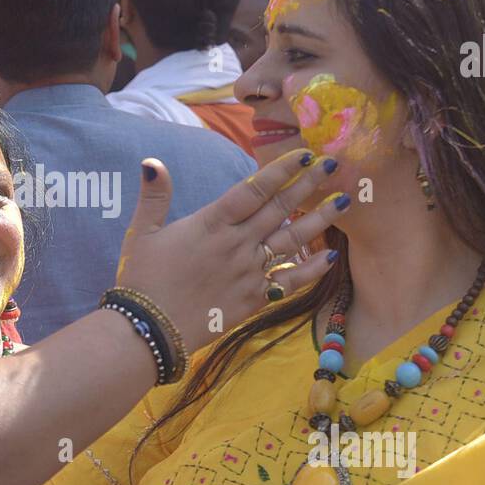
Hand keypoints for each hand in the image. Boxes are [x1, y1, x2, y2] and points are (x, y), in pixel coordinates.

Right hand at [117, 149, 346, 353]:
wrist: (148, 330)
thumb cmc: (142, 279)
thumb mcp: (142, 233)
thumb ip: (154, 197)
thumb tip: (152, 163)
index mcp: (211, 223)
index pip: (253, 189)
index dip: (281, 170)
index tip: (305, 154)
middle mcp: (236, 244)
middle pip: (279, 208)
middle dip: (308, 184)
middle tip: (333, 165)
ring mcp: (248, 272)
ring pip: (291, 241)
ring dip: (319, 220)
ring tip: (343, 201)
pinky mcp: (253, 299)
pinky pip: (289, 282)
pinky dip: (310, 270)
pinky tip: (329, 257)